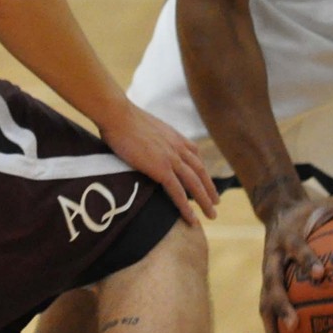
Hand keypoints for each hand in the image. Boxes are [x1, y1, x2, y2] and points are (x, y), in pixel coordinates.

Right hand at [96, 104, 218, 225]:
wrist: (117, 114)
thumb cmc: (120, 117)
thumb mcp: (143, 125)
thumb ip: (148, 136)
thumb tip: (139, 141)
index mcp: (173, 136)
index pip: (194, 154)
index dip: (200, 169)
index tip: (204, 179)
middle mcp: (177, 147)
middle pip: (200, 171)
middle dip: (209, 188)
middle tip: (216, 202)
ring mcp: (171, 158)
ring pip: (194, 184)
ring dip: (204, 201)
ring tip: (211, 214)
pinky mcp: (161, 168)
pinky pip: (178, 192)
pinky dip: (186, 206)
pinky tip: (191, 219)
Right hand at [260, 192, 332, 332]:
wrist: (278, 210)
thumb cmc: (311, 210)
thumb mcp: (328, 202)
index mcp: (288, 237)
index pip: (297, 248)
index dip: (307, 260)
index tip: (322, 274)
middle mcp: (273, 258)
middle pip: (272, 284)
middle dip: (282, 304)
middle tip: (296, 324)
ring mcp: (268, 275)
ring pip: (264, 305)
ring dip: (273, 330)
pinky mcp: (268, 287)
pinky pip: (269, 314)